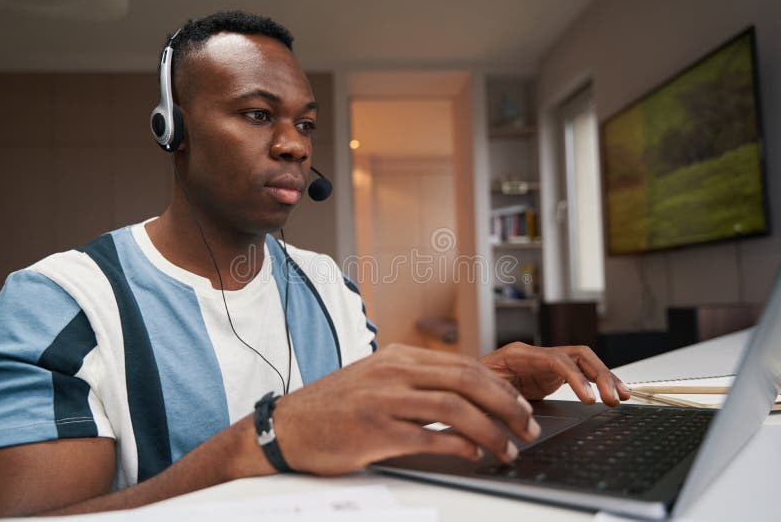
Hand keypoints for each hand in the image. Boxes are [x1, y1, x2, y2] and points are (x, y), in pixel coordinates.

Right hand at [271, 344, 540, 474]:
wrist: (286, 427)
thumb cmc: (334, 407)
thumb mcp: (376, 380)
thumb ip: (415, 381)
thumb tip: (464, 396)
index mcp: (398, 357)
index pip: (463, 365)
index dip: (499, 387)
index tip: (519, 406)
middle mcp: (394, 373)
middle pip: (467, 380)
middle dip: (506, 405)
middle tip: (527, 426)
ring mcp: (384, 401)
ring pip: (455, 408)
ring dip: (491, 430)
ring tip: (508, 448)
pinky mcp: (376, 432)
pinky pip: (430, 437)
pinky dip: (460, 447)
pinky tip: (473, 455)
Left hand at [480, 342, 630, 406]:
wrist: (460, 384)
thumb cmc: (465, 387)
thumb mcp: (478, 393)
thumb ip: (496, 400)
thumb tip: (518, 416)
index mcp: (517, 355)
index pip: (555, 359)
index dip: (575, 378)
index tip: (589, 398)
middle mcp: (534, 354)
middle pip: (576, 355)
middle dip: (599, 375)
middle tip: (613, 398)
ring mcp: (543, 362)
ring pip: (583, 362)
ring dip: (605, 377)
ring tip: (622, 396)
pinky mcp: (548, 374)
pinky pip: (579, 373)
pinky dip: (596, 383)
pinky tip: (611, 395)